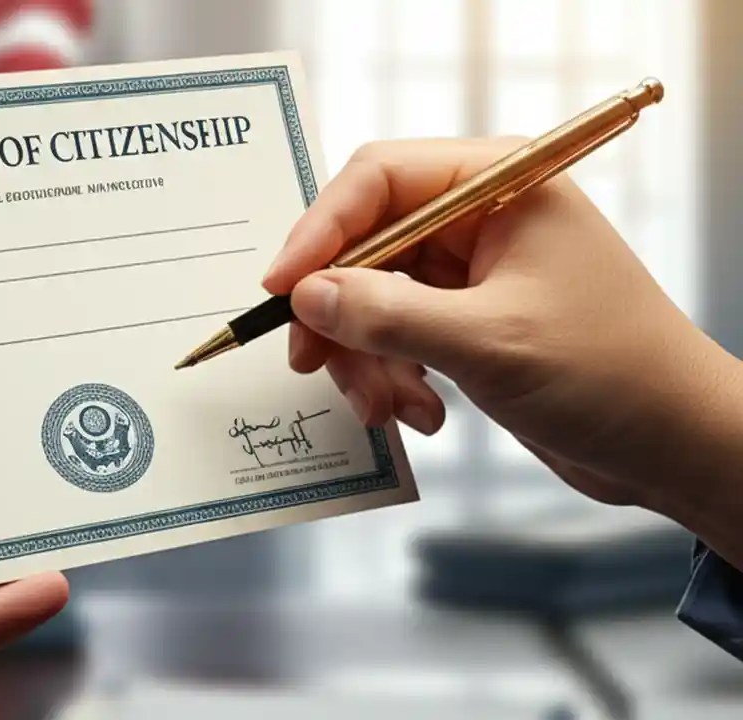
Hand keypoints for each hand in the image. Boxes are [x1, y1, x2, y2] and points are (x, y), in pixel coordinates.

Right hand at [264, 138, 737, 510]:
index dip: (320, 229)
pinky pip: (397, 335)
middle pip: (367, 244)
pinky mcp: (468, 320)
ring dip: (367, 358)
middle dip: (340, 312)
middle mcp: (480, 217)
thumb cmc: (609, 375)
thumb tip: (305, 296)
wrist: (674, 444)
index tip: (282, 288)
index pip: (379, 178)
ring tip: (390, 409)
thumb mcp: (487, 342)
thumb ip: (387, 315)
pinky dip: (394, 375)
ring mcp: (474, 272)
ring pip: (374, 297)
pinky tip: (422, 414)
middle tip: (313, 365)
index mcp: (498, 184)